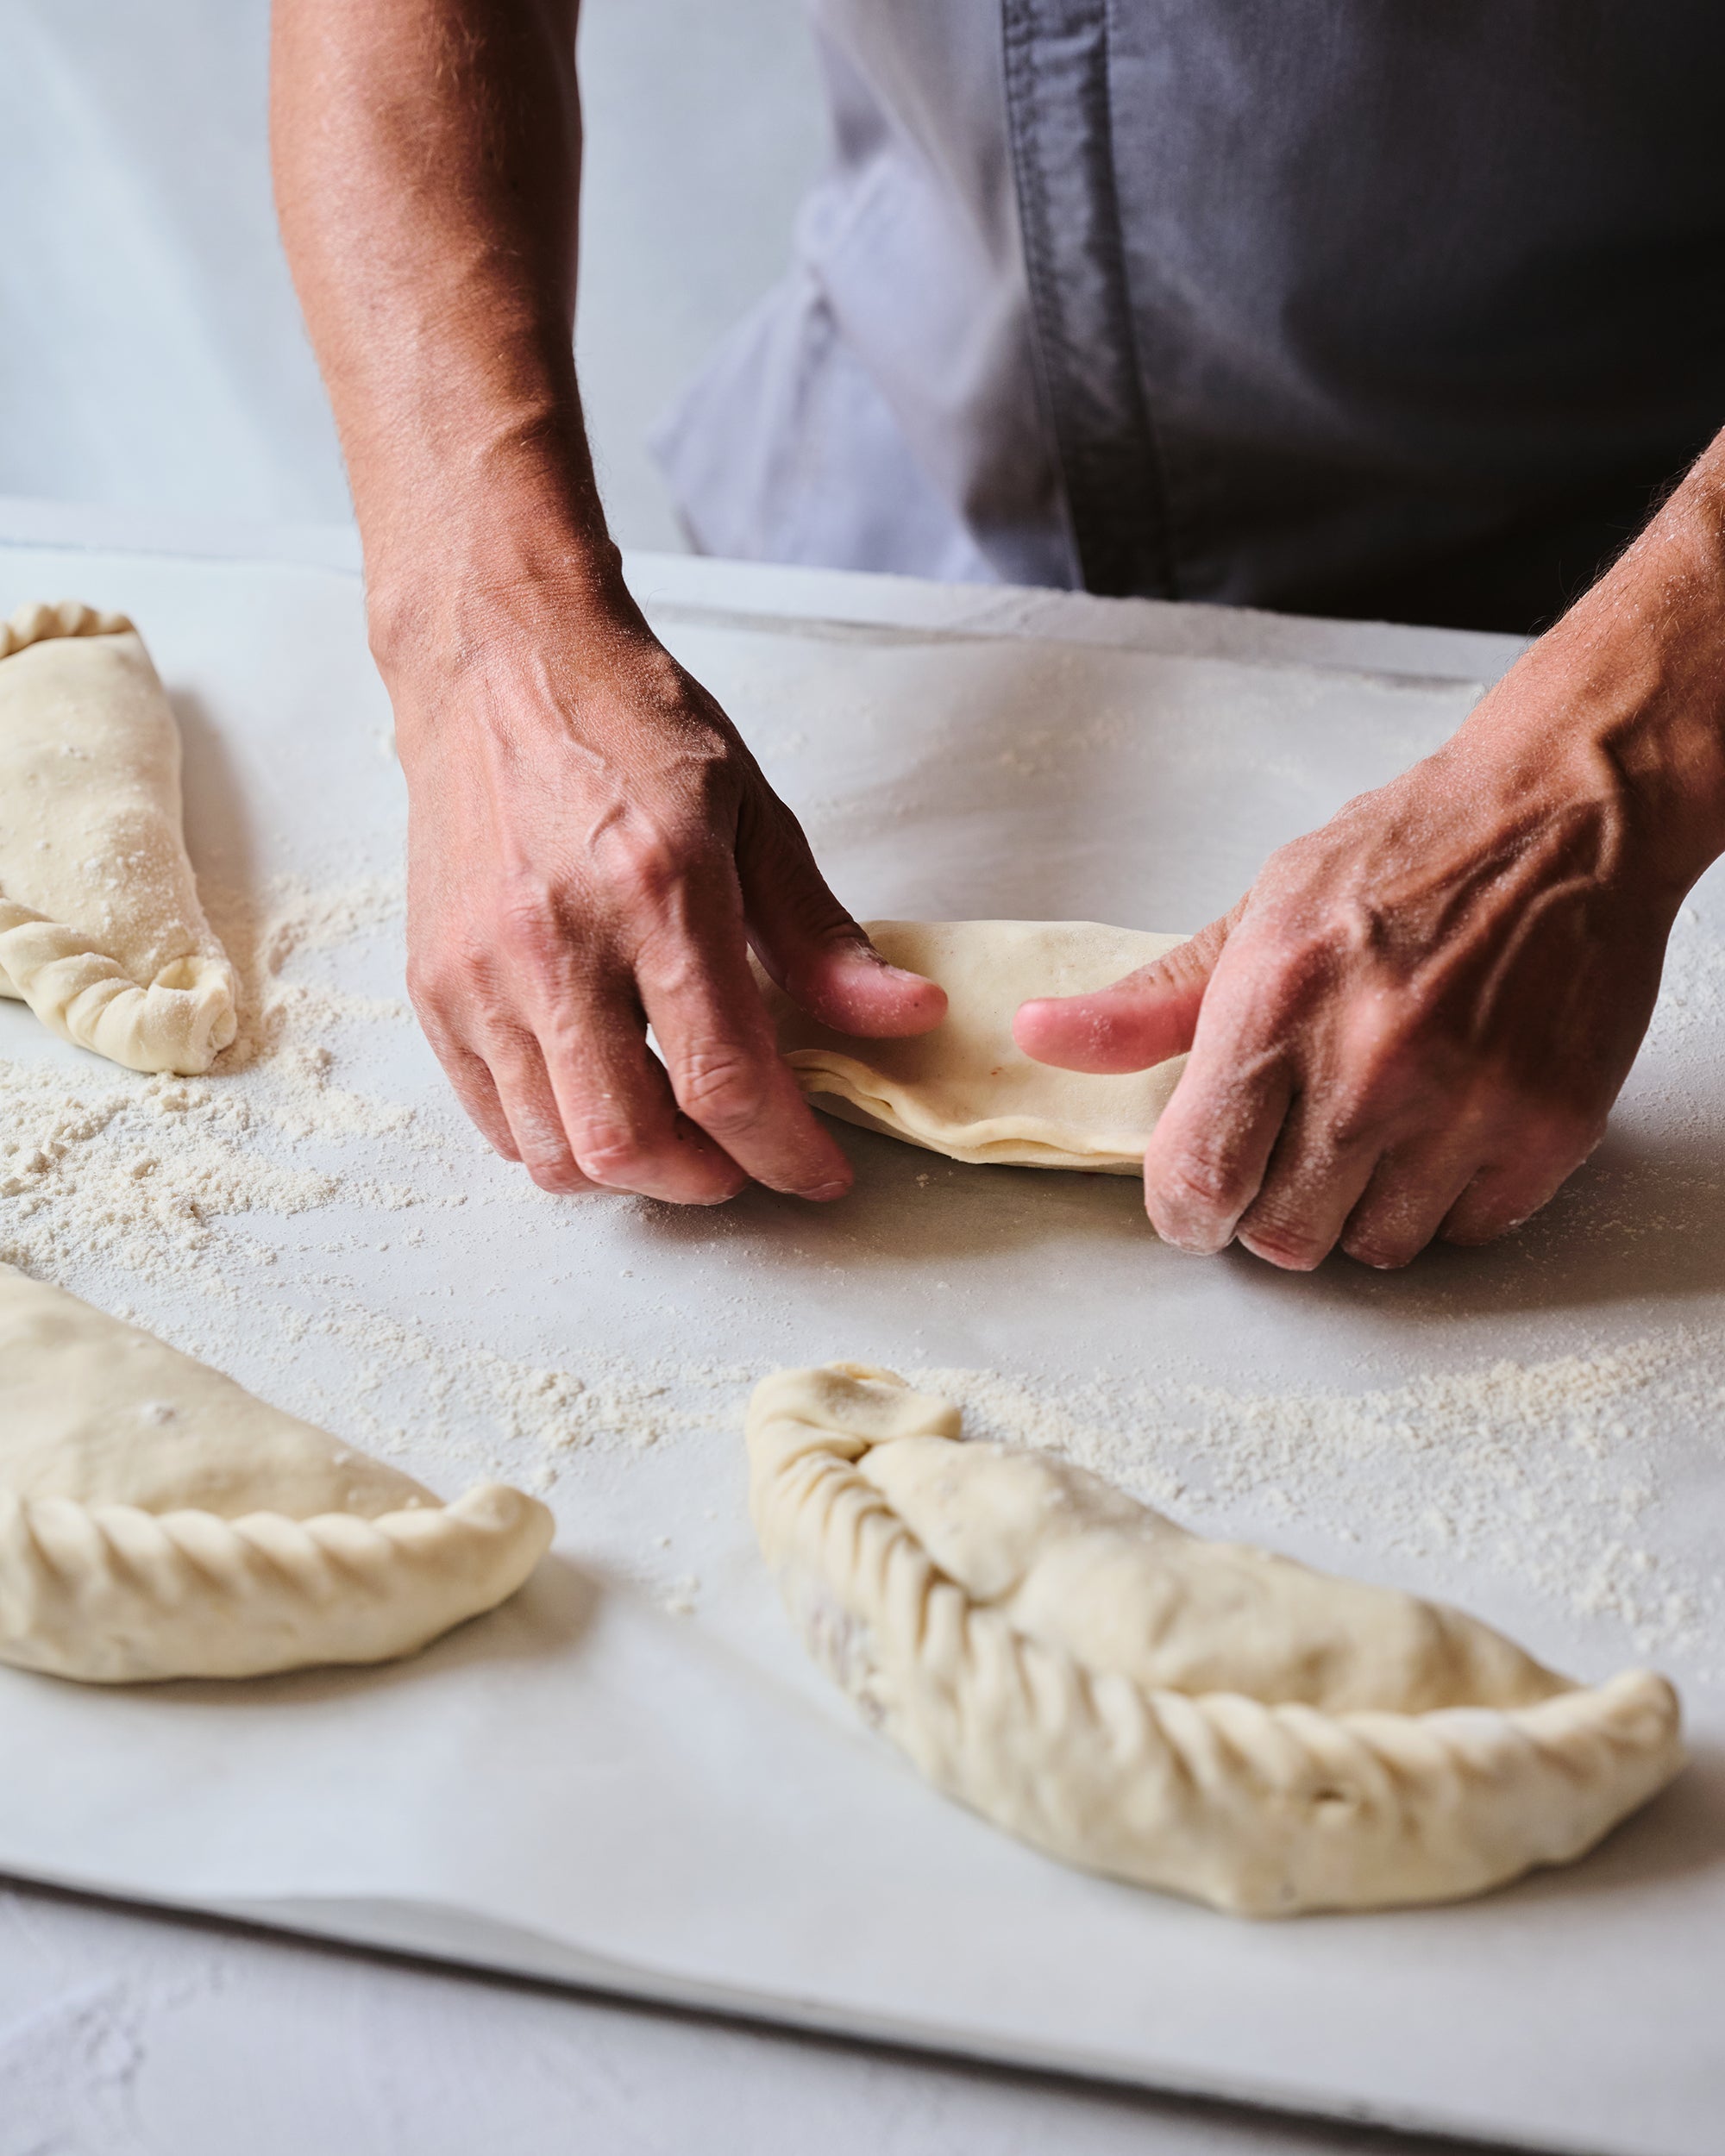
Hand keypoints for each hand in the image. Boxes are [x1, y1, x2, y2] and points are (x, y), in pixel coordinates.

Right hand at [390, 584, 944, 1202]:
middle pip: (627, 1139)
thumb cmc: (630, 726)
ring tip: (677, 1136)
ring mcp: (479, 969)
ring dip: (630, 1173)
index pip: (725, 1075)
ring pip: (553, 1149)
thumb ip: (822, 935)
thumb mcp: (754, 813)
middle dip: (704, 1181)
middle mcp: (555, 939)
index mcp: (656, 888)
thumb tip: (905, 1018)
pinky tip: (605, 1097)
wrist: (496, 660)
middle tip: (744, 1161)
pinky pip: (494, 1116)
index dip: (785, 1151)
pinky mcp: (432, 983)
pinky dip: (557, 1139)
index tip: (821, 1173)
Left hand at [1014, 567, 1724, 1267]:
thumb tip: (1041, 1035)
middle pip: (1281, 1237)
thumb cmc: (1405, 855)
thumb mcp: (1258, 912)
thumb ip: (1149, 1002)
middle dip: (1269, 1210)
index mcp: (1277, 1006)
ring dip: (1359, 1211)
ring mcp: (1464, 1106)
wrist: (1566, 816)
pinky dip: (1445, 1201)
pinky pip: (1465, 1231)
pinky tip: (1443, 1130)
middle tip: (1292, 1152)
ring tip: (1375, 1132)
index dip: (1184, 1209)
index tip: (1197, 1197)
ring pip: (1373, 1249)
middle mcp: (1368, 1068)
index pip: (1197, 1181)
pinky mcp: (1546, 1131)